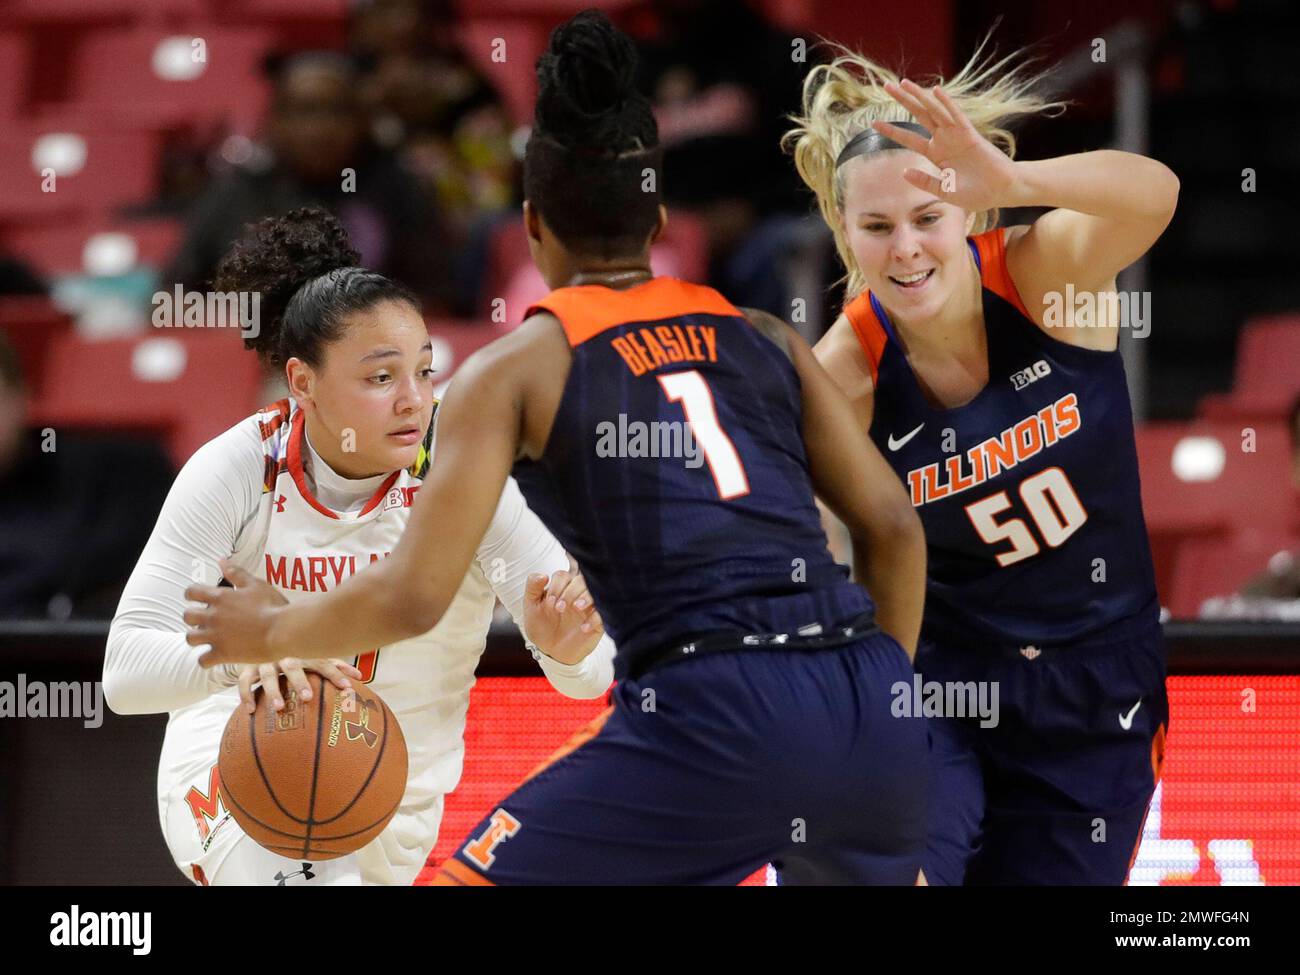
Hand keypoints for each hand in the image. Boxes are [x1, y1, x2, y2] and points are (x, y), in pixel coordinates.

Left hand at [184, 560, 288, 667]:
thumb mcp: (256, 584)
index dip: (191, 595)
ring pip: (190, 638)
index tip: (196, 599)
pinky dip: (207, 659)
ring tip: (208, 639)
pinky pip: (203, 661)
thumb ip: (236, 573)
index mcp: (220, 597)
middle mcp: (212, 616)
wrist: (282, 630)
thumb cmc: (272, 605)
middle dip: (193, 618)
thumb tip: (221, 561)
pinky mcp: (222, 654)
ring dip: (197, 638)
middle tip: (205, 620)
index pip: (191, 592)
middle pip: (187, 616)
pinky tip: (216, 657)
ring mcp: (215, 636)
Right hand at [237, 658, 363, 713]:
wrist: (261, 632)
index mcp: (304, 651)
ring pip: (267, 674)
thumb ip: (334, 664)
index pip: (322, 661)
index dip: (335, 673)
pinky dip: (246, 695)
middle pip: (293, 666)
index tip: (347, 687)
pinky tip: (250, 711)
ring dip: (273, 691)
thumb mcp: (313, 654)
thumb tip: (360, 677)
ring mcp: (265, 660)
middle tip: (308, 698)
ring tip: (279, 708)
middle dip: (300, 681)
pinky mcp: (247, 667)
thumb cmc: (296, 651)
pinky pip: (244, 681)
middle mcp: (285, 654)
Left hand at [522, 557, 603, 665]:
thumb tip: (542, 575)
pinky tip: (583, 628)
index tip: (549, 602)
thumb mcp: (531, 606)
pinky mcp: (599, 621)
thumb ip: (532, 587)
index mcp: (561, 587)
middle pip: (581, 581)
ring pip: (595, 592)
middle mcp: (577, 594)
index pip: (563, 576)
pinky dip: (595, 619)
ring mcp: (589, 607)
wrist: (550, 651)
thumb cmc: (542, 626)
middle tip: (559, 608)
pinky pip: (603, 614)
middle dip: (569, 592)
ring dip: (586, 598)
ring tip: (575, 608)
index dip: (556, 586)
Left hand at [872, 79, 1018, 213]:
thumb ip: (925, 182)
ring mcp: (956, 135)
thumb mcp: (944, 191)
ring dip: (919, 96)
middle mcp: (943, 140)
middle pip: (919, 116)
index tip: (873, 123)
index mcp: (936, 154)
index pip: (909, 138)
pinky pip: (956, 116)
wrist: (1000, 191)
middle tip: (886, 86)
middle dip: (903, 101)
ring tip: (904, 83)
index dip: (892, 130)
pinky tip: (935, 91)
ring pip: (934, 111)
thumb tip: (903, 172)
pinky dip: (946, 103)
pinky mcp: (970, 134)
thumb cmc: (975, 193)